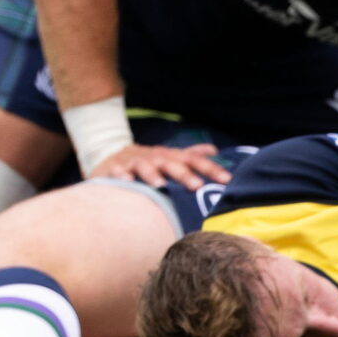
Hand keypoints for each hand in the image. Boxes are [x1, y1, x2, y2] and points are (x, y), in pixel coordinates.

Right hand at [86, 140, 230, 190]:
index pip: (192, 160)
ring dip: (152, 175)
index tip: (227, 180)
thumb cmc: (147, 161)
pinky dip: (122, 176)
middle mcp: (153, 157)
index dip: (210, 168)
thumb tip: (214, 150)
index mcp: (169, 156)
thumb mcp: (168, 156)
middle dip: (183, 174)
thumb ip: (190, 155)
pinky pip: (117, 172)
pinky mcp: (114, 169)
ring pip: (144, 166)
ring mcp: (133, 162)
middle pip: (170, 163)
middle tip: (197, 187)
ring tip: (160, 186)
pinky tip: (126, 182)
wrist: (110, 155)